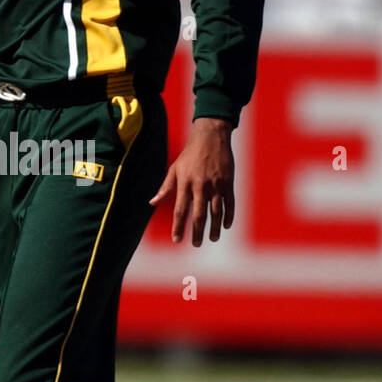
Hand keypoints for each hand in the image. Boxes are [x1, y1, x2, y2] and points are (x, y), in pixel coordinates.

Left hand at [149, 117, 234, 245]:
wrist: (211, 137)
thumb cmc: (190, 154)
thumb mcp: (174, 169)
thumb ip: (165, 188)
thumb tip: (152, 203)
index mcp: (185, 183)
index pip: (180, 210)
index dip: (178, 226)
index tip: (176, 239)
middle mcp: (200, 185)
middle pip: (198, 214)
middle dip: (196, 232)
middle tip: (195, 244)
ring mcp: (216, 185)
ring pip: (216, 212)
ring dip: (214, 228)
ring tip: (212, 238)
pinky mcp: (228, 182)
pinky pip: (229, 203)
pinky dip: (229, 216)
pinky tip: (226, 226)